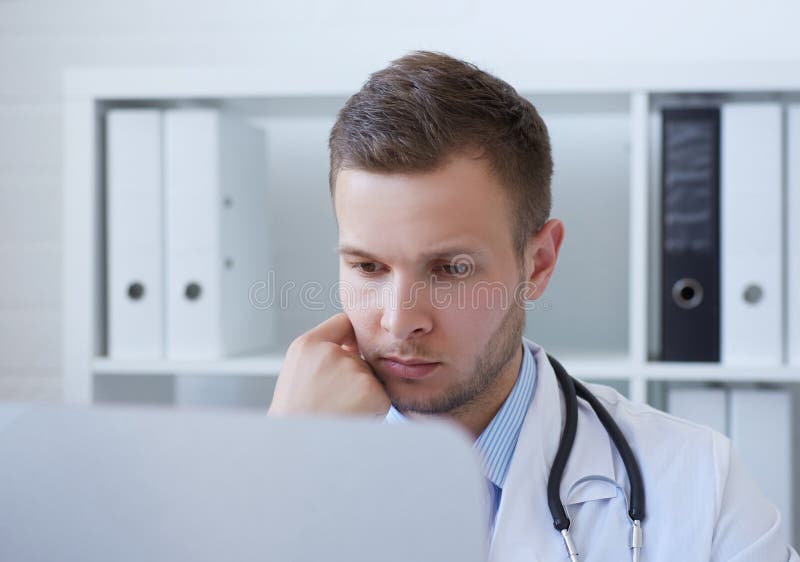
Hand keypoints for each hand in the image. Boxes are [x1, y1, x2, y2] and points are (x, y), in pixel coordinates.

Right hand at [267, 313, 390, 417]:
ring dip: (361, 396)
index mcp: (308, 346)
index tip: (351, 347)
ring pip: (369, 380)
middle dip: (352, 379)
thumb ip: (322, 353)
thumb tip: (353, 346)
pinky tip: (352, 419)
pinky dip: (372, 411)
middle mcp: (332, 353)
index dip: (351, 336)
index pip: (343, 322)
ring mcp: (353, 370)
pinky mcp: (372, 391)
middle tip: (330, 402)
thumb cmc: (295, 416)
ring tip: (339, 413)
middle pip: (358, 358)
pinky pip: (381, 398)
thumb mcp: (297, 373)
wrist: (296, 448)